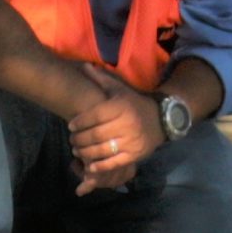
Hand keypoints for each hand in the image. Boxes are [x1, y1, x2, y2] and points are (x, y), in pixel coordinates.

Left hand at [66, 69, 161, 196]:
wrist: (161, 120)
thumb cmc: (134, 104)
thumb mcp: (119, 89)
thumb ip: (101, 79)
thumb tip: (84, 66)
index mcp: (121, 107)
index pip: (95, 115)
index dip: (80, 121)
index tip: (70, 126)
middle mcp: (126, 124)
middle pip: (96, 134)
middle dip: (80, 139)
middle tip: (71, 140)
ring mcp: (131, 141)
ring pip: (102, 149)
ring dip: (86, 152)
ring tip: (77, 151)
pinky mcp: (134, 155)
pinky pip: (114, 163)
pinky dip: (100, 167)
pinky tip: (89, 166)